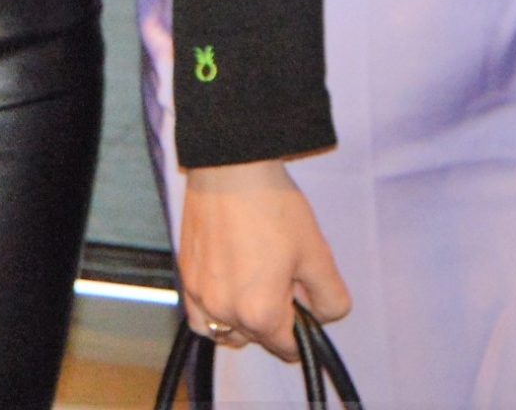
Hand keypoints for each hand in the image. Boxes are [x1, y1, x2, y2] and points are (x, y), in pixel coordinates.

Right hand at [178, 160, 350, 362]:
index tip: (302, 297)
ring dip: (242, 323)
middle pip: (257, 339)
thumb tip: (323, 317)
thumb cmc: (272, 205)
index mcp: (261, 313)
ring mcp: (200, 296)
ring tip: (254, 286)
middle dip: (274, 318)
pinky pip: (199, 317)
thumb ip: (330, 298)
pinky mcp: (185, 275)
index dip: (302, 327)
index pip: (287, 349)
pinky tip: (227, 290)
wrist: (231, 165)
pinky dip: (213, 315)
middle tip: (282, 277)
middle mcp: (225, 313)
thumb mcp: (317, 252)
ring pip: (226, 333)